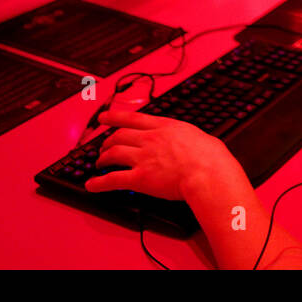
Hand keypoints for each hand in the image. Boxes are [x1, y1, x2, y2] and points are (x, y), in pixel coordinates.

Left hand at [85, 110, 238, 202]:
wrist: (208, 172)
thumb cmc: (209, 156)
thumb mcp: (196, 135)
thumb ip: (185, 135)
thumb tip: (190, 139)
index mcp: (164, 127)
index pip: (132, 118)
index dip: (114, 116)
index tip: (104, 117)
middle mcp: (149, 139)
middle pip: (119, 135)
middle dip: (107, 141)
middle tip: (103, 146)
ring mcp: (143, 157)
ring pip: (113, 153)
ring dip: (102, 158)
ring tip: (99, 163)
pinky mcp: (140, 178)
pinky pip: (113, 179)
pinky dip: (99, 183)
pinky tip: (92, 185)